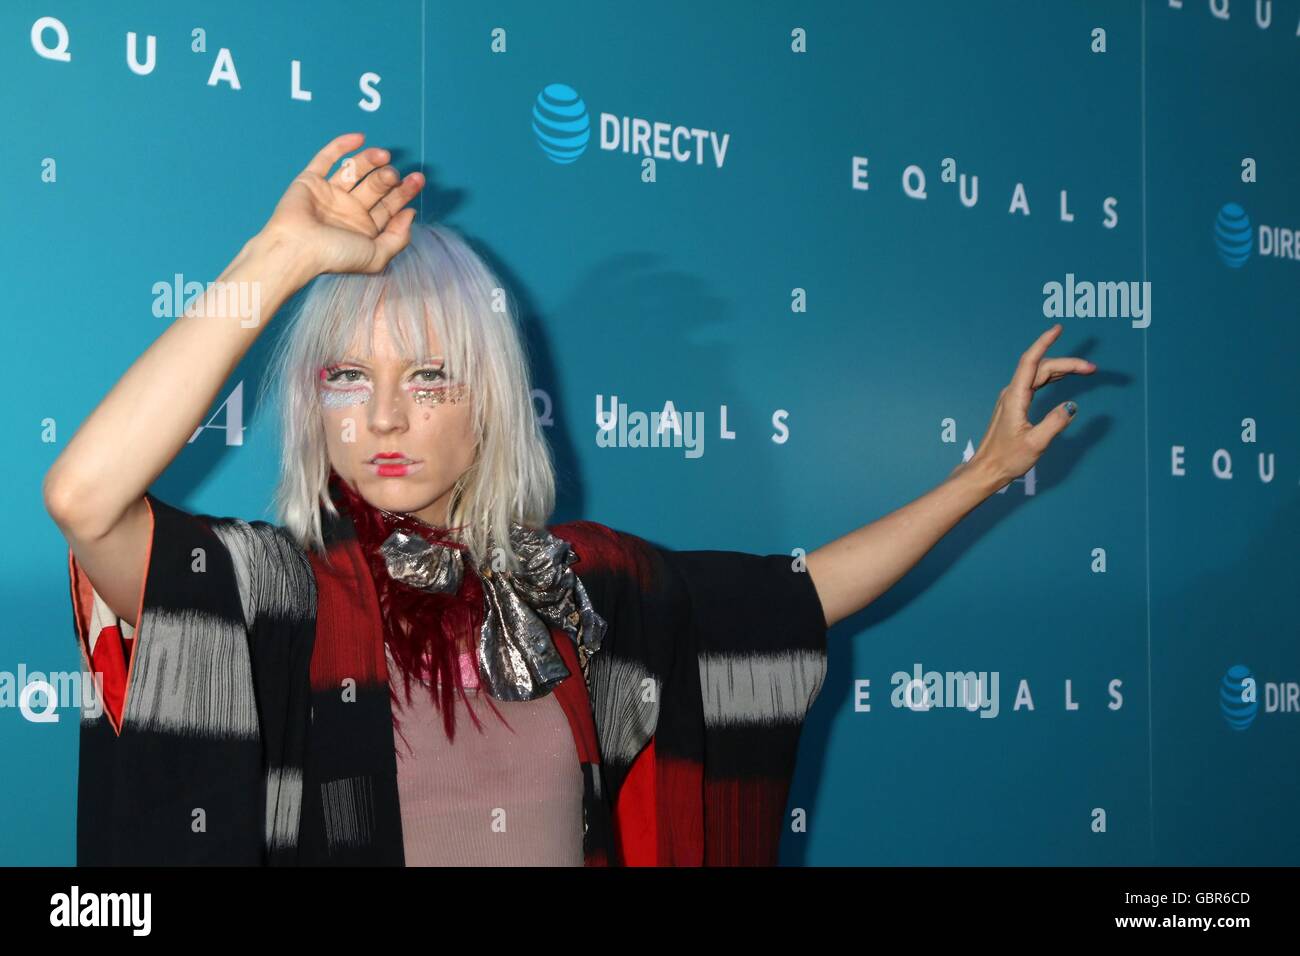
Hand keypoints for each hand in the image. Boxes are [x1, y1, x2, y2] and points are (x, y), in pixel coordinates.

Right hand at [258, 132, 425, 278]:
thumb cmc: (335, 256)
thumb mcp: (377, 256)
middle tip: (394, 173)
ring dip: (370, 161)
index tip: (417, 180)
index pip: (389, 206)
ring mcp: (329, 194)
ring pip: (354, 171)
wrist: (296, 248)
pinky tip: (360, 138)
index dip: (404, 192)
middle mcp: (348, 211)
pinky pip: (326, 159)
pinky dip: (341, 146)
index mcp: (364, 229)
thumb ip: (398, 238)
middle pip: (375, 187)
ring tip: (383, 156)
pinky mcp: (310, 181)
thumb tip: (410, 214)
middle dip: (388, 177)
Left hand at [966, 323, 1095, 486]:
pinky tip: (1063, 377)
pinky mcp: (1014, 405)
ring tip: (1085, 371)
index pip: (1030, 362)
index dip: (1044, 342)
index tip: (1058, 329)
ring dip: (1061, 369)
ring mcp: (1012, 398)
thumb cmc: (1007, 459)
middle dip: (1067, 363)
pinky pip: (1034, 383)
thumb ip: (1055, 423)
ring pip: (1038, 374)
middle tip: (1092, 369)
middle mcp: (1012, 393)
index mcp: (1015, 397)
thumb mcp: (1035, 443)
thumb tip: (1072, 406)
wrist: (987, 470)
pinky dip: (1051, 377)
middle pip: (1041, 368)